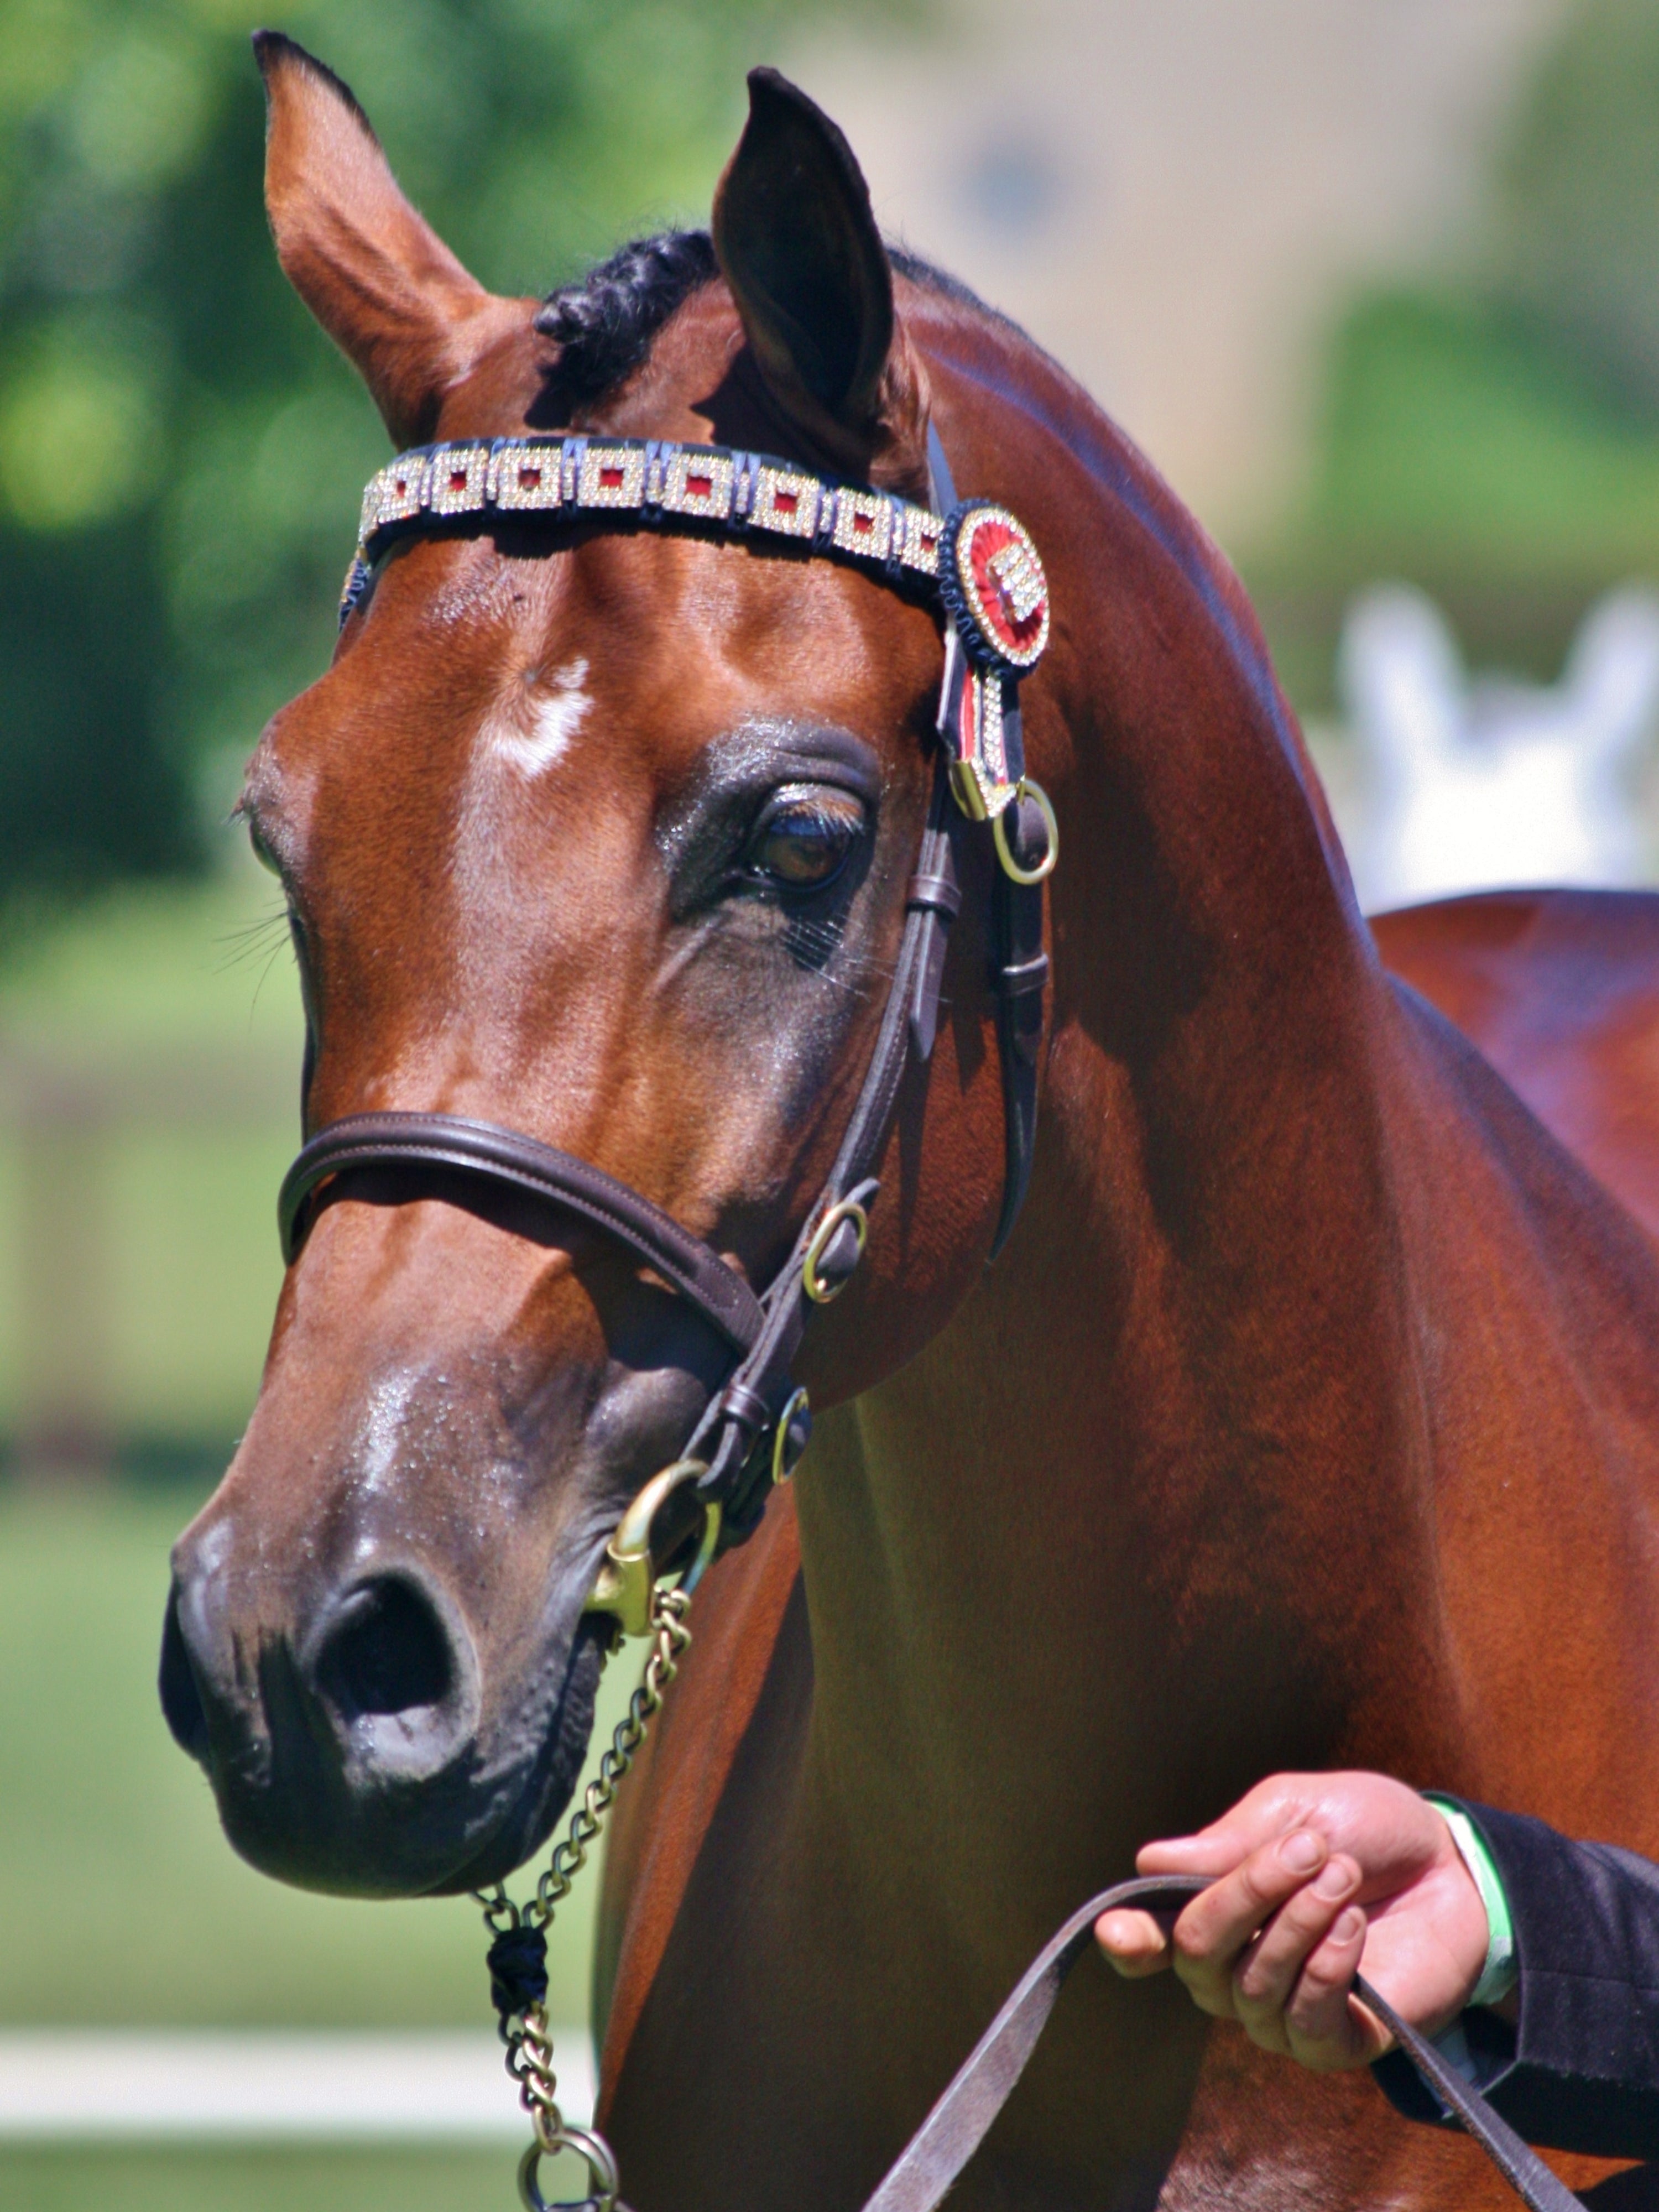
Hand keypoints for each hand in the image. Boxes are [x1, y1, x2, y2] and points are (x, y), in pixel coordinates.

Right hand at [1095, 1772, 1491, 2070]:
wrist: (1452, 1865)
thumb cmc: (1365, 1829)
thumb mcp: (1298, 1811)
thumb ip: (1232, 1841)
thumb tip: (1152, 1861)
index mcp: (1218, 1908)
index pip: (1153, 1940)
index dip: (1128, 1940)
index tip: (1119, 1930)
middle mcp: (1237, 1970)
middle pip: (1197, 1955)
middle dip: (1246, 1894)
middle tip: (1308, 1849)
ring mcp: (1283, 2013)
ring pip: (1252, 1986)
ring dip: (1301, 1919)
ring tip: (1345, 1875)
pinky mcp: (1337, 2042)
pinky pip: (1306, 2019)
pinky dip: (1328, 1964)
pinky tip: (1355, 1924)